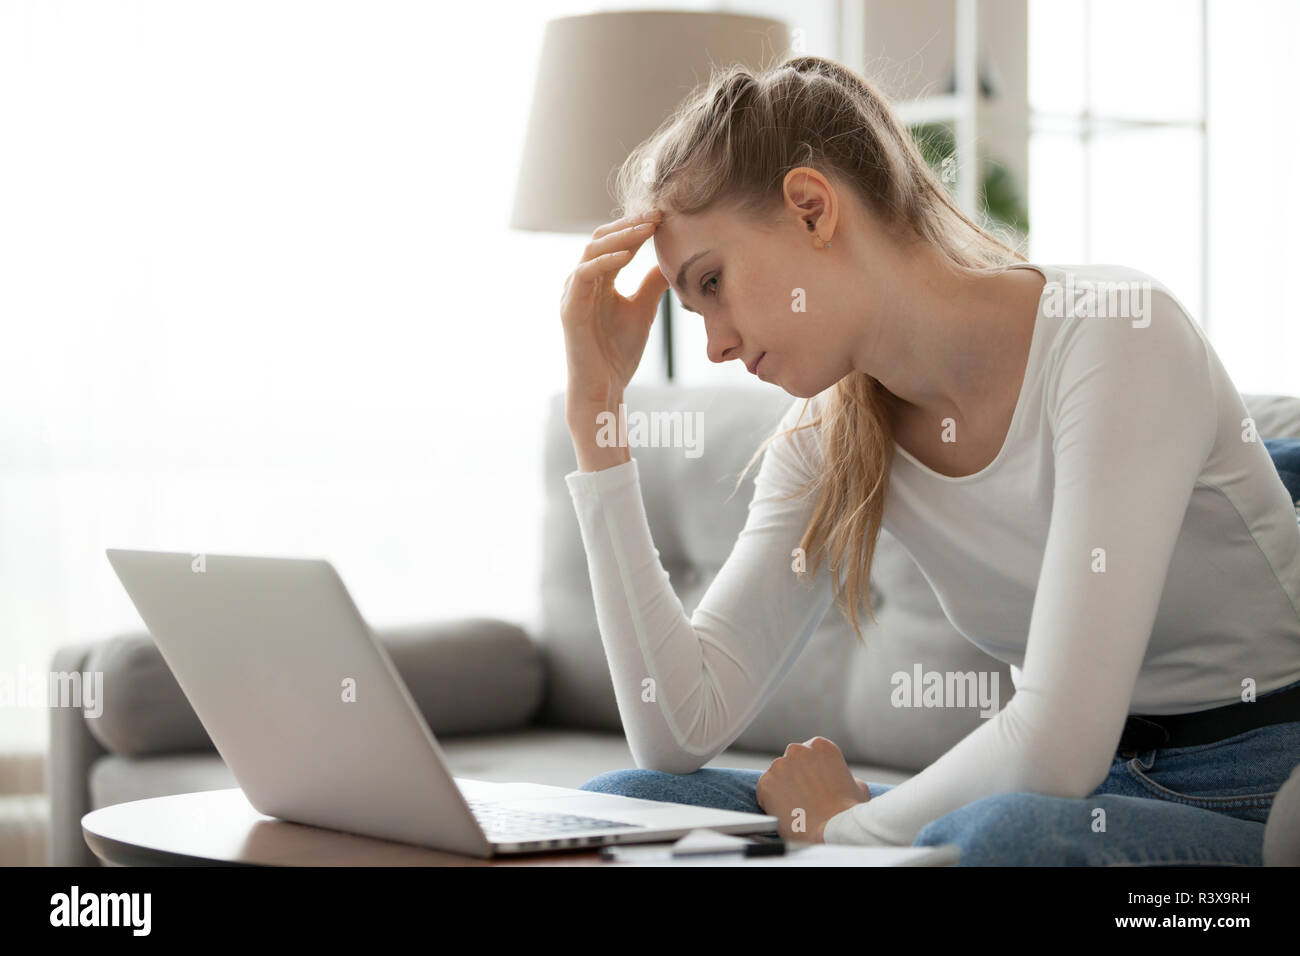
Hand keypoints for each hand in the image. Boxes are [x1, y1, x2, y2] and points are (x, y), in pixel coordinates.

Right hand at [560, 209, 669, 409]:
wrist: (604, 388)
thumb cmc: (618, 353)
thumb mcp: (643, 310)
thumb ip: (651, 285)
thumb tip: (669, 261)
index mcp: (599, 280)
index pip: (616, 242)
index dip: (637, 227)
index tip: (665, 216)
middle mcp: (582, 281)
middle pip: (602, 238)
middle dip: (630, 224)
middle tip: (658, 213)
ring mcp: (573, 293)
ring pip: (592, 250)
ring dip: (621, 237)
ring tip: (648, 227)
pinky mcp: (570, 308)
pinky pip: (584, 275)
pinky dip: (605, 262)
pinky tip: (628, 256)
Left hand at [756, 736, 869, 842]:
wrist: (832, 831)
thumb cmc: (848, 812)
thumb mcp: (857, 785)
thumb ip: (840, 774)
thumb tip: (836, 778)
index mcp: (820, 746)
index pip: (808, 753)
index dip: (810, 771)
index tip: (813, 784)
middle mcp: (798, 750)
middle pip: (790, 762)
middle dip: (795, 777)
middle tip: (804, 797)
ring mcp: (780, 765)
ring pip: (777, 775)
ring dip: (782, 788)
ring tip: (795, 808)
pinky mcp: (766, 782)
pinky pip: (765, 790)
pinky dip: (770, 801)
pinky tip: (784, 812)